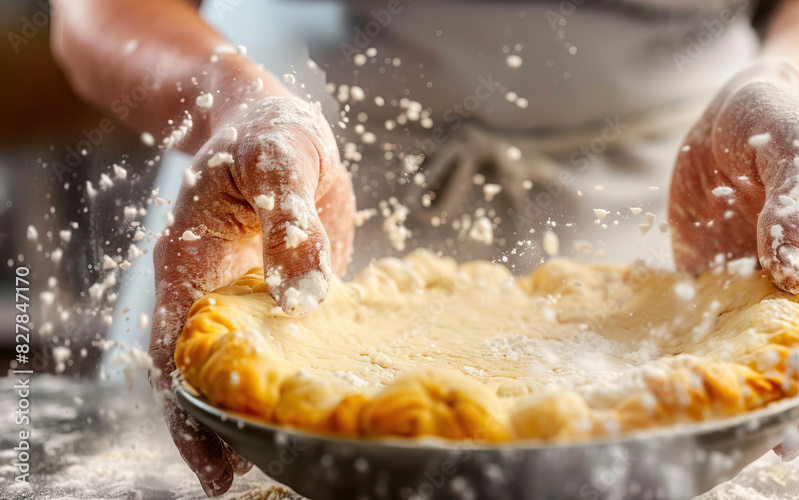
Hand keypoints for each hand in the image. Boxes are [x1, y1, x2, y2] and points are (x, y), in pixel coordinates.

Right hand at [148, 95, 355, 494]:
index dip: (186, 406)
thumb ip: (288, 223)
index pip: (176, 349)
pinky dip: (291, 375)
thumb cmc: (271, 135)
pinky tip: (313, 405)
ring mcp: (247, 298)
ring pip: (240, 365)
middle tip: (237, 479)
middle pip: (199, 371)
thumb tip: (302, 296)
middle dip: (213, 425)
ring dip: (251, 408)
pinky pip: (283, 344)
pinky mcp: (283, 297)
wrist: (276, 125)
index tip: (208, 457)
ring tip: (276, 457)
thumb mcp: (281, 161)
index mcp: (190, 261)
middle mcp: (210, 290)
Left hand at [668, 62, 798, 458]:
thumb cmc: (778, 122)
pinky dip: (689, 344)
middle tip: (758, 440)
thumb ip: (795, 210)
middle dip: (786, 400)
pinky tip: (666, 370)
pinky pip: (700, 318)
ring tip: (710, 416)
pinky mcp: (706, 274)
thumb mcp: (796, 152)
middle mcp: (795, 281)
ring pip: (749, 346)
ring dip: (736, 381)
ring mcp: (749, 281)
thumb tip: (796, 278)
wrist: (734, 108)